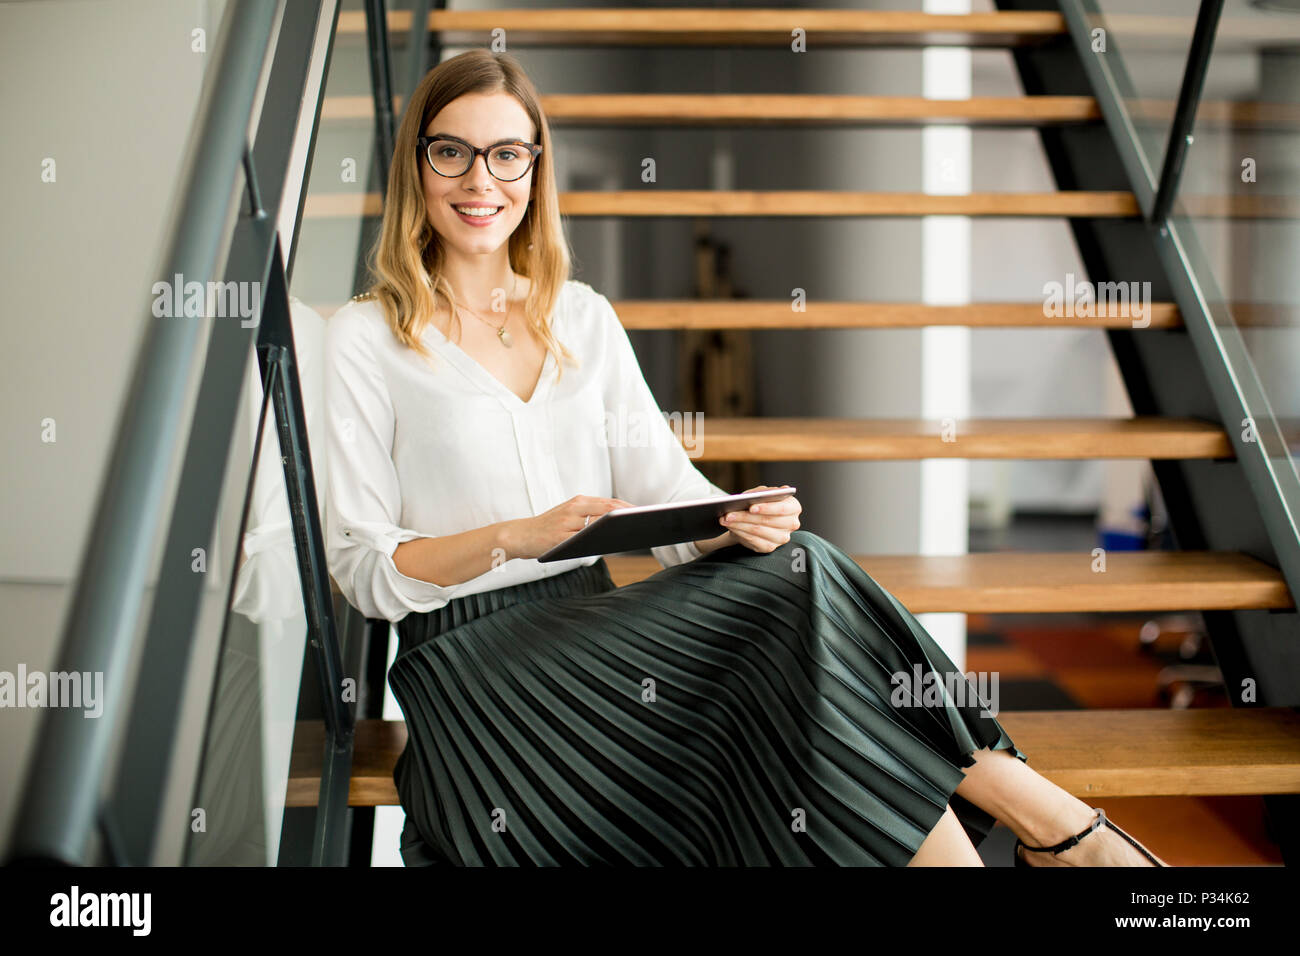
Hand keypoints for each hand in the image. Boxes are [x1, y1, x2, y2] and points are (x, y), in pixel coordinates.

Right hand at [502, 494, 633, 560]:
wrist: (520, 535)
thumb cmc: (548, 529)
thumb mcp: (569, 518)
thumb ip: (589, 519)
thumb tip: (615, 529)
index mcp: (578, 502)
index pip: (609, 503)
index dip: (628, 508)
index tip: (645, 513)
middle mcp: (574, 508)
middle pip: (608, 509)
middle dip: (628, 514)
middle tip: (646, 521)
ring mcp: (567, 522)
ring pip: (598, 523)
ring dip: (616, 527)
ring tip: (634, 532)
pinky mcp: (560, 536)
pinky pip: (583, 538)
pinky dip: (598, 539)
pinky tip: (610, 544)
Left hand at [697, 484, 800, 554]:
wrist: (752, 519)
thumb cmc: (758, 503)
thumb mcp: (759, 493)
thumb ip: (762, 492)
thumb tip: (762, 494)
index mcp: (793, 507)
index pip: (782, 508)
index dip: (767, 508)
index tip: (751, 507)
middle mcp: (792, 523)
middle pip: (768, 521)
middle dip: (746, 517)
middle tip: (728, 514)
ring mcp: (782, 538)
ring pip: (758, 531)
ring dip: (739, 525)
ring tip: (725, 519)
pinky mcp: (770, 547)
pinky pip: (753, 541)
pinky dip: (739, 533)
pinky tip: (730, 527)